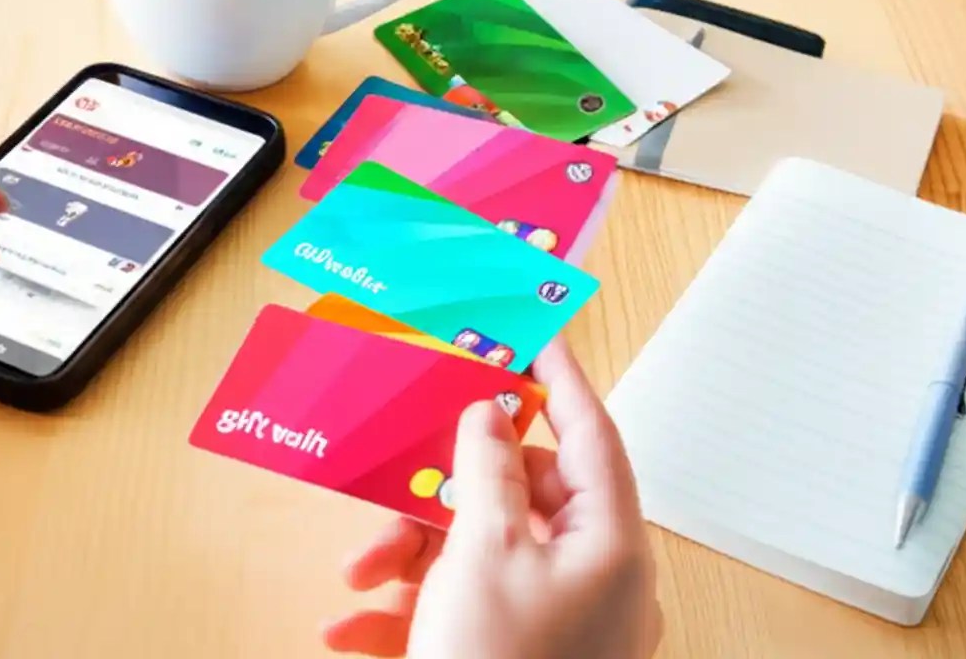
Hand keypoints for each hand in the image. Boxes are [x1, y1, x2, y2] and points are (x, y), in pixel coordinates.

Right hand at [323, 339, 660, 658]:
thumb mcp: (484, 553)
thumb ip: (488, 471)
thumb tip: (490, 417)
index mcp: (610, 545)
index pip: (592, 435)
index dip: (560, 381)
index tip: (534, 337)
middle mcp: (594, 580)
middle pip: (522, 498)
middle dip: (445, 492)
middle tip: (401, 480)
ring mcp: (558, 622)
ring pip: (482, 554)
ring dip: (412, 556)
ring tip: (360, 573)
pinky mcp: (519, 654)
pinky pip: (465, 608)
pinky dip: (411, 609)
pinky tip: (354, 627)